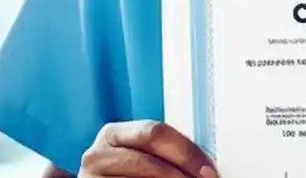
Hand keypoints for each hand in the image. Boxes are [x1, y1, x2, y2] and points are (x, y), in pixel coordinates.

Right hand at [78, 120, 218, 177]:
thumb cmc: (127, 174)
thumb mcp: (141, 156)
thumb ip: (165, 153)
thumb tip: (205, 164)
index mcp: (112, 134)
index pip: (154, 132)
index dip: (186, 152)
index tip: (208, 169)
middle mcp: (97, 154)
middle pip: (149, 161)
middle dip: (182, 171)